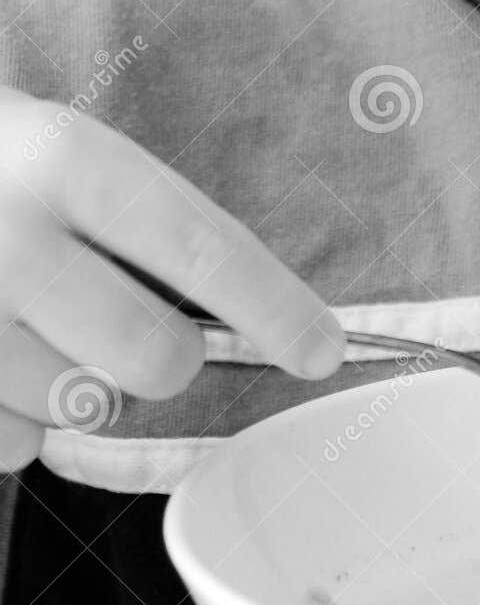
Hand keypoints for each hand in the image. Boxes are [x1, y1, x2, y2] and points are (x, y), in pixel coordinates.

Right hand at [0, 87, 344, 472]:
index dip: (276, 308)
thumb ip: (142, 226)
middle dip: (162, 357)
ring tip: (27, 317)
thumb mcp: (67, 156)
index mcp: (67, 162)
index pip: (204, 248)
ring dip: (74, 382)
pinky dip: (14, 417)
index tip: (323, 351)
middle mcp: (9, 236)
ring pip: (80, 409)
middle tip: (131, 324)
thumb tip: (253, 321)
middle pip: (153, 360)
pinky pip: (12, 448)